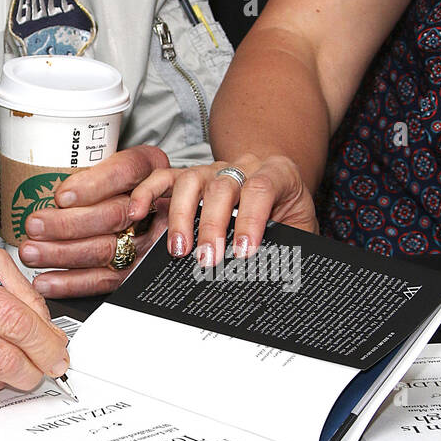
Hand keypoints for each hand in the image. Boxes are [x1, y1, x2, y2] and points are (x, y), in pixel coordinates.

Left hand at [0, 146, 170, 297]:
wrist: (157, 210)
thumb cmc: (115, 184)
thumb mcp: (93, 163)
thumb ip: (44, 165)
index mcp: (143, 164)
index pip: (125, 171)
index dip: (93, 184)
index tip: (61, 196)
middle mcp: (152, 198)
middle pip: (113, 213)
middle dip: (68, 224)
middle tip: (33, 226)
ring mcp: (153, 234)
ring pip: (110, 247)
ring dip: (65, 253)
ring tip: (32, 252)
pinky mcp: (143, 267)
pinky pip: (109, 279)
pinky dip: (74, 282)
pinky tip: (49, 280)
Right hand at [125, 154, 318, 263]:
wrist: (277, 179)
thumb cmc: (289, 207)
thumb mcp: (302, 225)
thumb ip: (294, 245)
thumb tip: (280, 274)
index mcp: (277, 173)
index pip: (261, 188)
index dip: (251, 219)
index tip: (244, 251)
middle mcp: (242, 166)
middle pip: (223, 186)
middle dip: (213, 225)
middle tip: (208, 259)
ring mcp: (213, 169)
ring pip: (192, 181)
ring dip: (182, 215)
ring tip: (180, 249)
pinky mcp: (191, 176)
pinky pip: (165, 176)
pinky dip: (149, 190)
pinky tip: (139, 210)